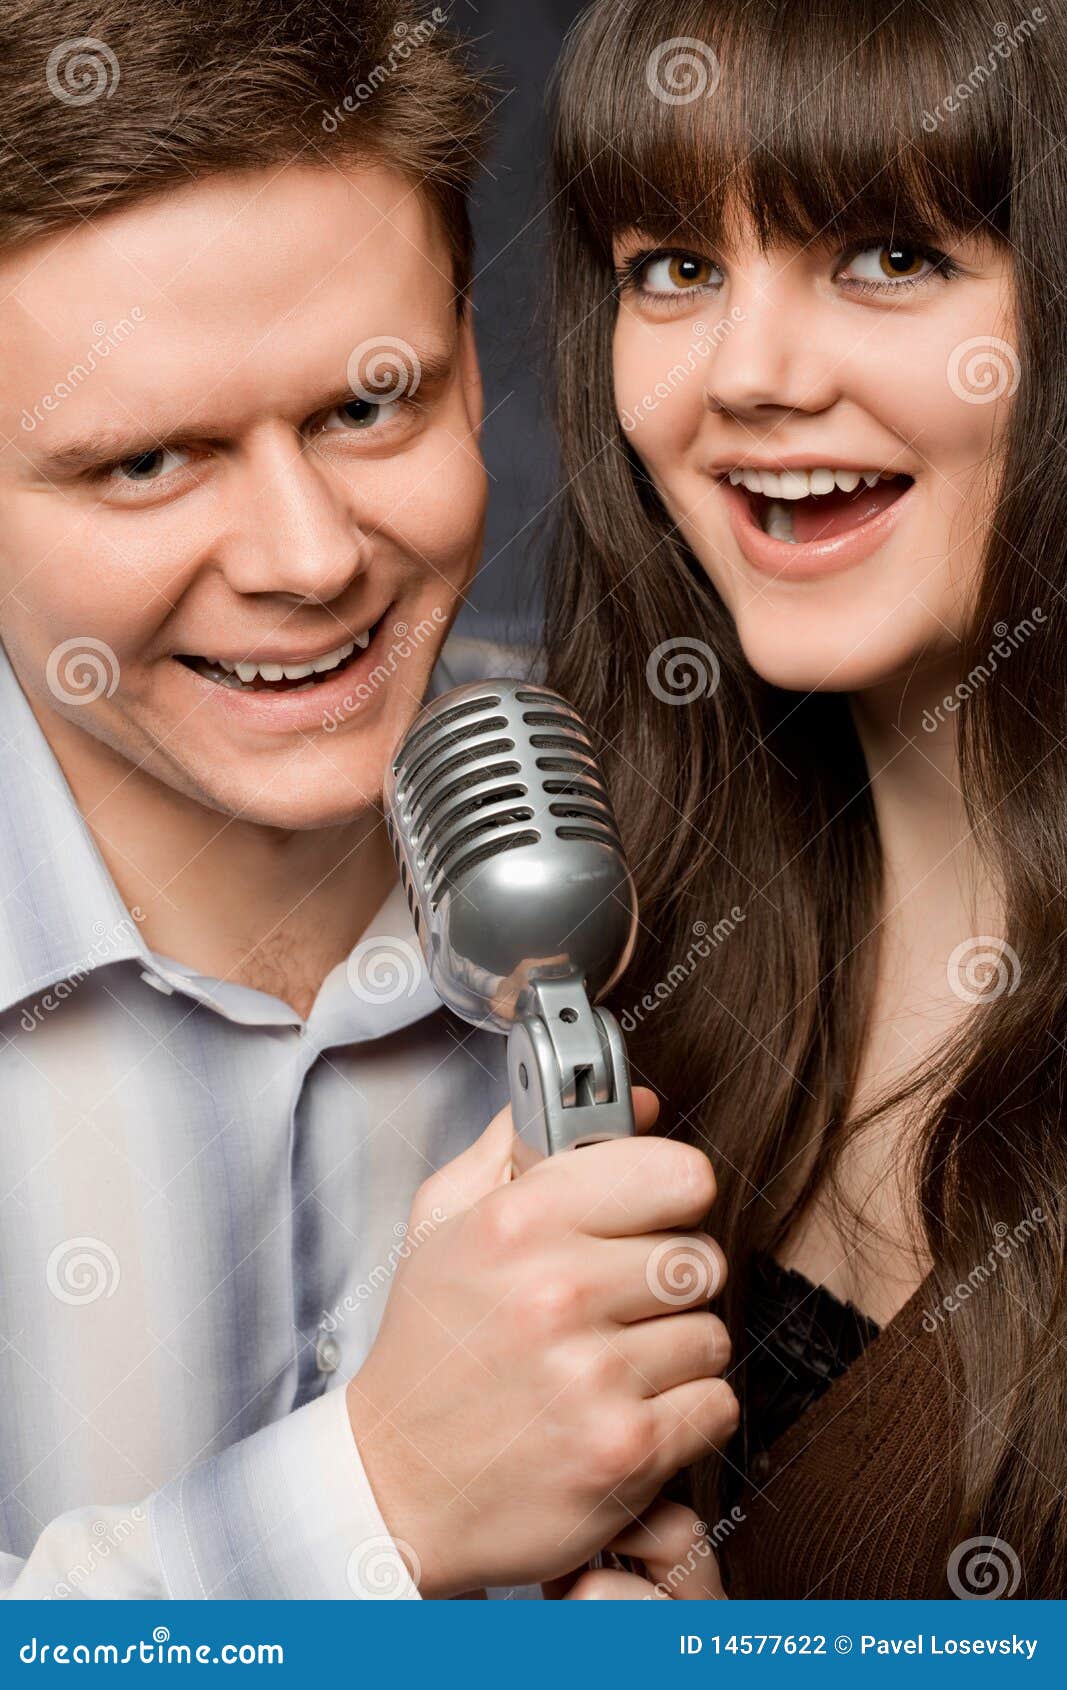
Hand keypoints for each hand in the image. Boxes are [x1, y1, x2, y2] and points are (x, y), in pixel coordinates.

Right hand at [347, 1089, 735, 1597]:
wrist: (395, 1486)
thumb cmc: (429, 1347)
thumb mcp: (444, 1222)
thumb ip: (526, 1143)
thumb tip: (632, 1100)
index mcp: (517, 1221)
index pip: (677, 1173)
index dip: (674, 1193)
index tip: (658, 1211)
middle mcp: (556, 1292)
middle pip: (701, 1257)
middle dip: (669, 1281)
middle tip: (622, 1302)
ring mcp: (592, 1376)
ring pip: (711, 1334)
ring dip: (675, 1352)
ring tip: (614, 1363)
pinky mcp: (624, 1451)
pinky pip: (716, 1405)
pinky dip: (685, 1415)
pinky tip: (627, 1411)